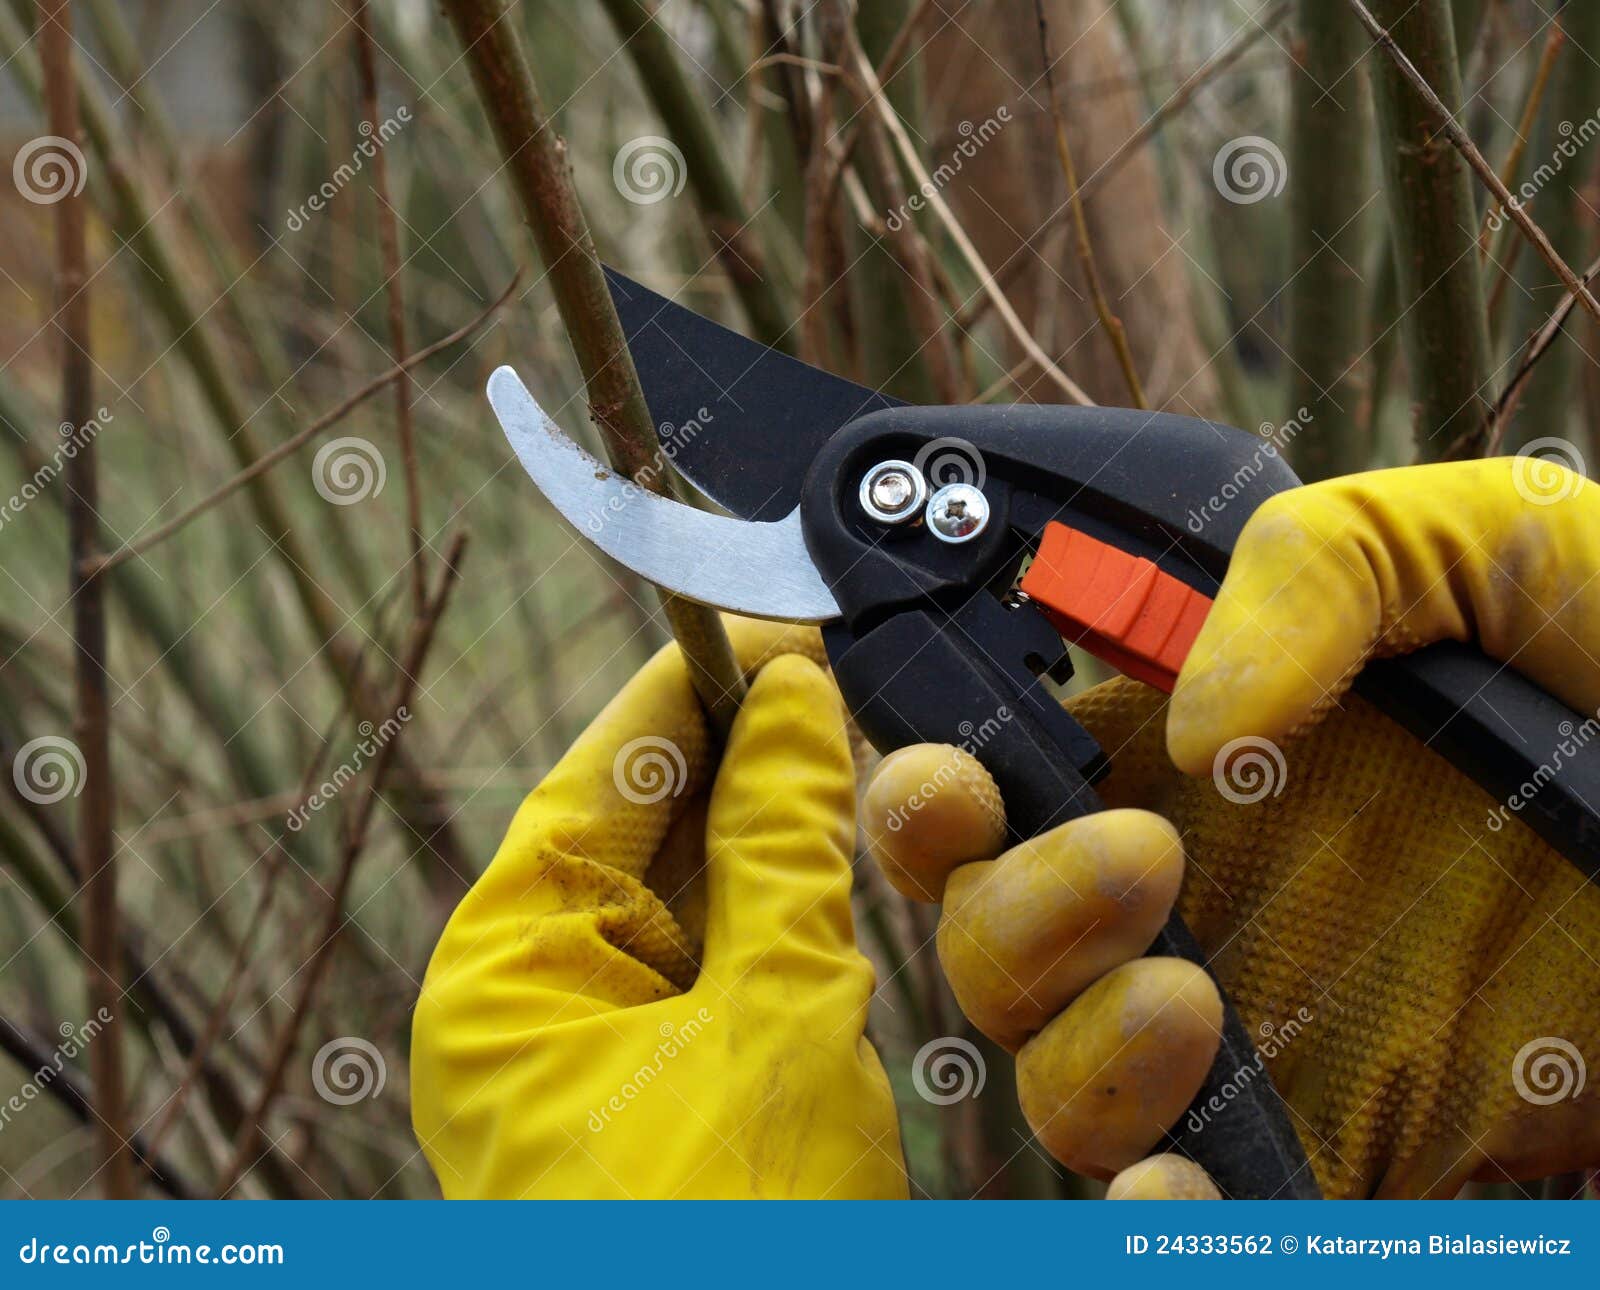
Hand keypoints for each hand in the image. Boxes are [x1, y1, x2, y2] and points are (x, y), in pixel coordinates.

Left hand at [412, 619, 905, 1198]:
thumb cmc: (732, 1241)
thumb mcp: (776, 1016)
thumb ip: (786, 848)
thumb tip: (794, 703)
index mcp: (505, 980)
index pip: (600, 781)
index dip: (691, 690)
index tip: (770, 628)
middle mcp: (527, 1009)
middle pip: (637, 831)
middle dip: (740, 758)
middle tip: (829, 686)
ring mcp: (586, 1056)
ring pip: (681, 901)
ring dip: (763, 838)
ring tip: (840, 765)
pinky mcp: (649, 1093)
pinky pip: (706, 970)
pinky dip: (768, 919)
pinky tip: (824, 866)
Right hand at [865, 459, 1599, 1197]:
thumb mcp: (1482, 549)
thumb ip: (1318, 571)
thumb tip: (1190, 717)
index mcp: (1198, 759)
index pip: (1003, 790)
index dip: (935, 796)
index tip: (954, 789)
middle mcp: (1204, 902)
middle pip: (1000, 949)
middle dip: (1014, 917)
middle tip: (1138, 863)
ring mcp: (1271, 1037)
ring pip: (1069, 1085)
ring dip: (1076, 1057)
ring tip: (1181, 1007)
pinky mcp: (1360, 1152)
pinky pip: (1206, 1205)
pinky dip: (1163, 1214)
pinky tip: (1184, 1196)